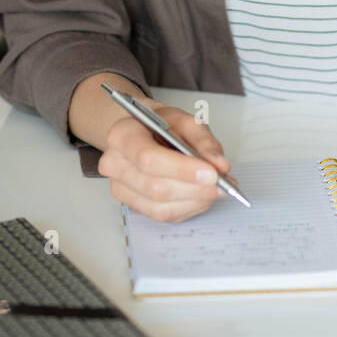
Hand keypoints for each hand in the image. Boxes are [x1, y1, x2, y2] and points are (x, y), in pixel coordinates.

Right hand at [97, 98, 233, 221]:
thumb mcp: (185, 120)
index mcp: (122, 135)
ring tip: (217, 190)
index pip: (148, 158)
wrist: (143, 132)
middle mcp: (115, 164)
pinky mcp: (131, 204)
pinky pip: (162, 215)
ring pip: (159, 206)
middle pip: (154, 187)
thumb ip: (203, 141)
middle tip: (222, 184)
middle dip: (193, 188)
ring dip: (194, 201)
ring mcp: (120, 188)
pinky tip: (202, 197)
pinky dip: (188, 208)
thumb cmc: (161, 124)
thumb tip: (219, 165)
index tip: (212, 173)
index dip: (181, 169)